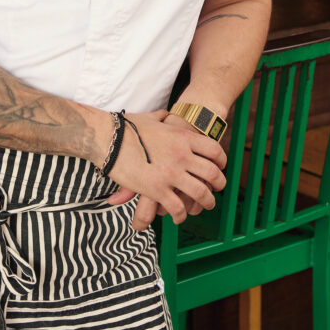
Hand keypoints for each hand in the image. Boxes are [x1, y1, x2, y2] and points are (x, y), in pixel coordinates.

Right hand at [106, 112, 226, 230]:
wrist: (108, 139)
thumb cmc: (127, 127)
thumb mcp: (152, 118)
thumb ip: (164, 118)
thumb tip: (168, 114)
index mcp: (182, 137)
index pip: (214, 150)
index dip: (221, 161)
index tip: (220, 167)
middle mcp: (182, 155)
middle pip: (213, 174)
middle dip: (219, 184)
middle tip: (217, 189)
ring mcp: (171, 174)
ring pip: (201, 193)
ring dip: (206, 202)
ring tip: (205, 205)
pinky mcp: (158, 190)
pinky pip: (178, 207)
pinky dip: (181, 214)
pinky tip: (179, 215)